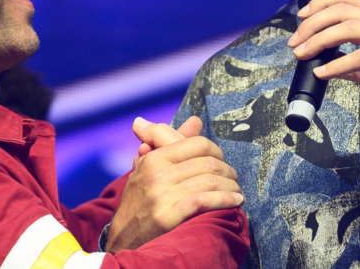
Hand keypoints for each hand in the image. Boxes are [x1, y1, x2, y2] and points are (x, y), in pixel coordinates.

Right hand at [107, 118, 243, 252]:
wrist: (123, 237)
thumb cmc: (140, 200)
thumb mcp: (149, 167)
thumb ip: (172, 143)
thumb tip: (195, 120)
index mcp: (154, 159)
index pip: (196, 144)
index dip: (216, 151)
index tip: (222, 161)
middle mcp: (157, 174)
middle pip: (207, 163)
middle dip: (227, 171)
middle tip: (233, 178)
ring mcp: (162, 195)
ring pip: (209, 181)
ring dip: (230, 186)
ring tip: (237, 191)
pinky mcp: (168, 217)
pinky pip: (205, 201)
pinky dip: (225, 200)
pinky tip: (235, 202)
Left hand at [287, 0, 359, 120]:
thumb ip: (349, 64)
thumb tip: (324, 63)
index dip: (322, 2)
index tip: (301, 17)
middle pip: (343, 11)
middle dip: (313, 23)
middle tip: (295, 41)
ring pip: (349, 28)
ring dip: (319, 40)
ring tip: (302, 54)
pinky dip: (336, 64)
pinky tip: (322, 72)